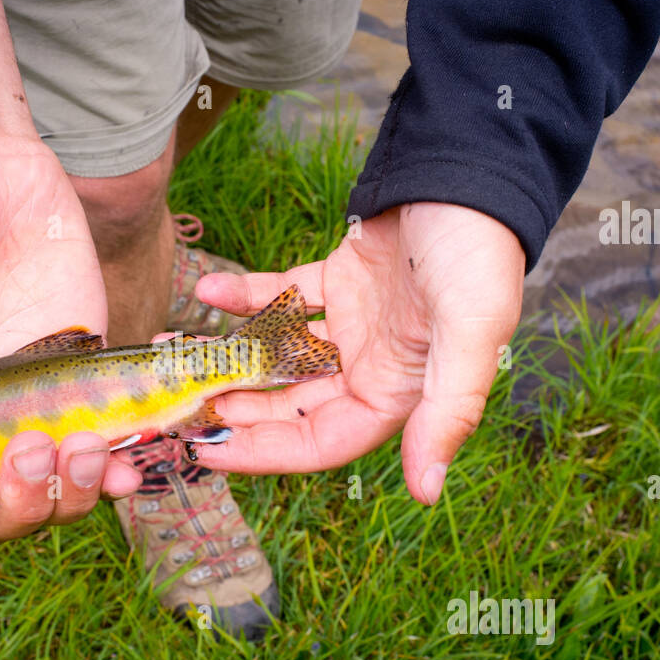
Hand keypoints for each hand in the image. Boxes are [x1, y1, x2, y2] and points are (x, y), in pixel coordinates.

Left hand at [192, 202, 523, 503]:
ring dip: (233, 356)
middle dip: (237, 409)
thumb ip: (447, 414)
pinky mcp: (340, 280)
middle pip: (290, 404)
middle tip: (180, 404)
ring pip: (280, 354)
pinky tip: (211, 290)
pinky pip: (284, 297)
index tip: (210, 453)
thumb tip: (427, 492)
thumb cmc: (479, 254)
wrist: (472, 167)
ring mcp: (352, 324)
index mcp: (399, 392)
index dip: (266, 452)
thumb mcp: (472, 336)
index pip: (321, 441)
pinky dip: (248, 296)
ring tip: (182, 353)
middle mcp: (371, 366)